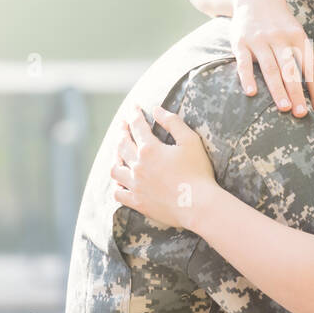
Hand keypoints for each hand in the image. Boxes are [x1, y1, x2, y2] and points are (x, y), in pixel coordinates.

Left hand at [111, 105, 216, 230]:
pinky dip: (117, 185)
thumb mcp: (190, 140)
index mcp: (150, 149)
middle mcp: (138, 166)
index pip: (137, 126)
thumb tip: (156, 110)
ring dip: (115, 157)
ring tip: (117, 153)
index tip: (134, 107)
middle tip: (122, 125)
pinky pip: (119, 193)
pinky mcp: (138, 202)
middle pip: (122, 144)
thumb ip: (173, 122)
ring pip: (115, 169)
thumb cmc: (198, 171)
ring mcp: (135, 185)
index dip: (134, 115)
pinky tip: (120, 181)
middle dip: (122, 131)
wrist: (198, 205)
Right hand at [230, 0, 313, 117]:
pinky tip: (251, 93)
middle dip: (298, 92)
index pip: (310, 67)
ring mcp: (259, 40)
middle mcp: (280, 39)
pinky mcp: (240, 42)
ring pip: (270, 67)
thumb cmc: (282, 24)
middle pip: (291, 69)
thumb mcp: (301, 39)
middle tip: (302, 114)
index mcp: (298, 39)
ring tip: (284, 108)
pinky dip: (247, 77)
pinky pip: (243, 61)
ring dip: (277, 88)